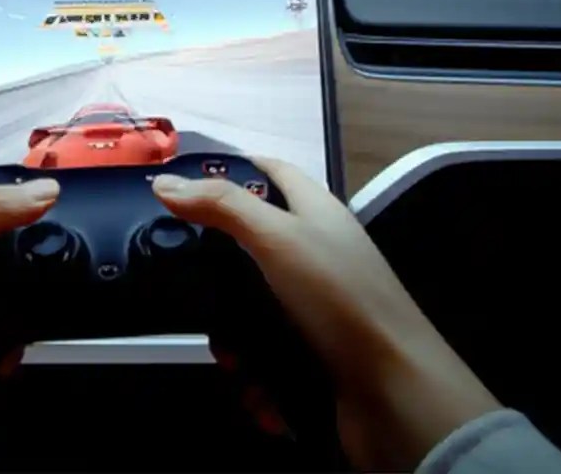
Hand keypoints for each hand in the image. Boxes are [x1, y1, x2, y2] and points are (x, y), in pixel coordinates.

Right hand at [151, 158, 500, 470]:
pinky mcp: (312, 356)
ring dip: (234, 340)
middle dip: (216, 276)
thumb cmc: (340, 297)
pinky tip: (254, 389)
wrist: (396, 391)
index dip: (232, 168)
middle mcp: (316, 256)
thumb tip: (164, 181)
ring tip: (231, 359)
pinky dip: (255, 377)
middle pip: (250, 249)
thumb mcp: (279, 238)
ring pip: (251, 312)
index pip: (273, 172)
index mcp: (317, 214)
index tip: (183, 181)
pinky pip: (265, 359)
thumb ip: (223, 206)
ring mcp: (315, 309)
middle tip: (187, 288)